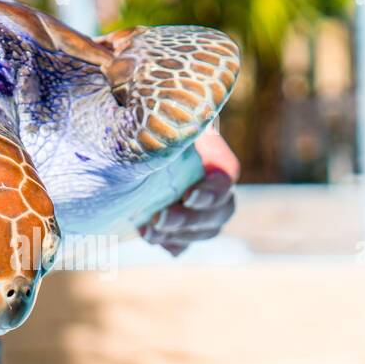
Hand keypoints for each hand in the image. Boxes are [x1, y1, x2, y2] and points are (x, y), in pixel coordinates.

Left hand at [140, 127, 239, 255]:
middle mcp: (214, 186)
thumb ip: (160, 124)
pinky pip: (184, 244)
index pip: (226, 177)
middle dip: (191, 220)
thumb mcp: (154, 119)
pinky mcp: (182, 226)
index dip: (212, 192)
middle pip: (219, 212)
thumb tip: (154, 126)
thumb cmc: (148, 124)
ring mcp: (201, 210)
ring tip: (147, 230)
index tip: (188, 196)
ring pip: (204, 231)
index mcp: (212, 156)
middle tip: (161, 217)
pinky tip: (149, 235)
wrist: (138, 145)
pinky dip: (169, 244)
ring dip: (178, 235)